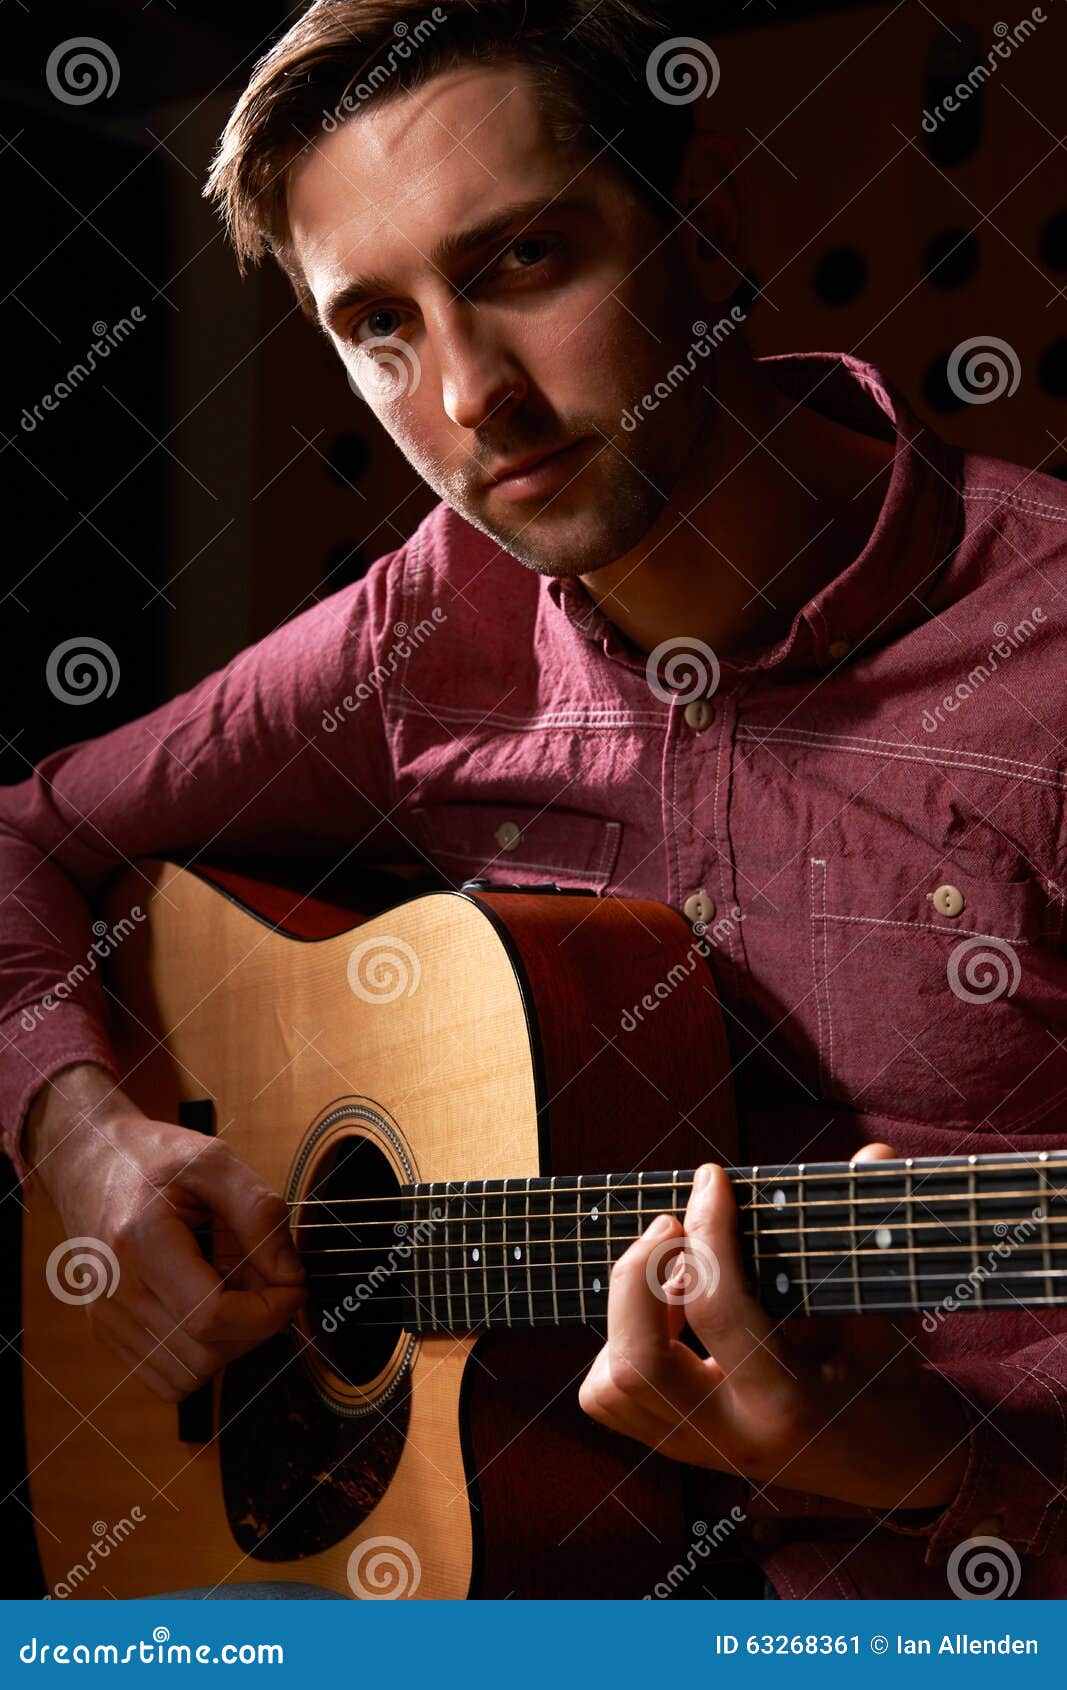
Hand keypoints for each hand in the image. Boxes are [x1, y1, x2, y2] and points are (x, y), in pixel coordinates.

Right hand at [27, 1065, 305, 1402]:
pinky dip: (201, 1355)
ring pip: (188, 1376)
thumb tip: (291, 1273)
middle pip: (205, 1354)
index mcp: (140, 1241)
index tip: (293, 1283)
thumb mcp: (216, 1161)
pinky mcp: (107, 1332)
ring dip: (230, 1344)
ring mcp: (107, 1317)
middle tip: (270, 1280)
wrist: (91, 1161)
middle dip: (256, 1327)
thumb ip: (259, 1213)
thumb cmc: (154, 1158)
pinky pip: (166, 1376)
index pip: (211, 1317)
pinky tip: (209, 1306)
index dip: (268, 1312)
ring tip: (235, 1289)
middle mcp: (116, 1290)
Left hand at [578, 1143, 969, 1511]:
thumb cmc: (884, 1375)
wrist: (890, 1466)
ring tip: (672, 1276)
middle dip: (639, 1274)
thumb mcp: (881, 1310)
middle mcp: (730, 1434)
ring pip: (611, 1383)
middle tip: (671, 1225)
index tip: (713, 1180)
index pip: (717, 1306)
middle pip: (638, 1359)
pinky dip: (617, 1344)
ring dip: (627, 1310)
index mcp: (787, 1402)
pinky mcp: (673, 1446)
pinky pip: (607, 1397)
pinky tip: (666, 1318)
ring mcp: (694, 1449)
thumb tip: (875, 1152)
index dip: (708, 1230)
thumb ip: (866, 1234)